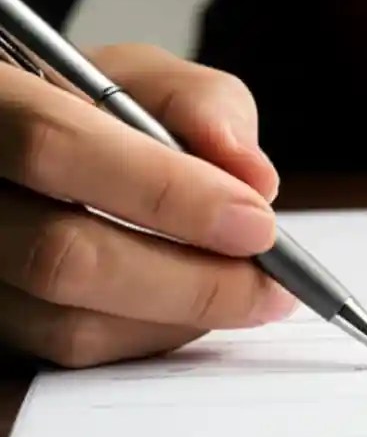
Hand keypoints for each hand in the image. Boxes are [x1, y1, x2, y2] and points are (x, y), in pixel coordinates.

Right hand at [0, 43, 294, 367]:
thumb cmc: (88, 109)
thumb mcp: (142, 78)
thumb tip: (255, 181)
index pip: (57, 146)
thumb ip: (203, 107)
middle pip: (61, 256)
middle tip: (271, 283)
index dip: (166, 191)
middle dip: (191, 279)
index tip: (256, 222)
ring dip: (178, 318)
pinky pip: (71, 357)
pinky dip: (150, 338)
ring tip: (245, 294)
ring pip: (67, 323)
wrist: (20, 151)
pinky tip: (190, 308)